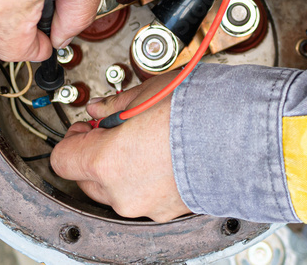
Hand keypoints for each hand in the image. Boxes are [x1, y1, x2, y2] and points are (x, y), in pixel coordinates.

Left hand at [50, 73, 190, 221]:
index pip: (62, 158)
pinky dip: (148, 180)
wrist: (244, 136)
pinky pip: (145, 197)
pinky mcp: (169, 212)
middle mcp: (120, 191)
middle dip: (96, 154)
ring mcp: (146, 206)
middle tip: (116, 129)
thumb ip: (115, 104)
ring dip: (122, 169)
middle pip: (86, 178)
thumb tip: (101, 108)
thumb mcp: (147, 94)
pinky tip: (166, 157)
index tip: (85, 126)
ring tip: (148, 142)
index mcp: (105, 162)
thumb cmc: (199, 112)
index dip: (72, 139)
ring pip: (115, 191)